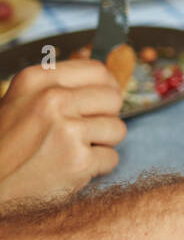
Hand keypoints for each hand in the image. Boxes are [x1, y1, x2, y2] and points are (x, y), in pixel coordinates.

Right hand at [0, 61, 125, 206]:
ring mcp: (66, 130)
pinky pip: (112, 157)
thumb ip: (56, 86)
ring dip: (102, 144)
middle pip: (113, 99)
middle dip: (105, 117)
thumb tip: (99, 71)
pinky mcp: (78, 160)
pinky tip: (71, 168)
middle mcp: (51, 99)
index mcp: (36, 80)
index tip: (102, 101)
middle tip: (83, 132)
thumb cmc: (5, 146)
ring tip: (73, 150)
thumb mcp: (22, 102)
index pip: (97, 71)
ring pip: (117, 128)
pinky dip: (97, 167)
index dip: (106, 88)